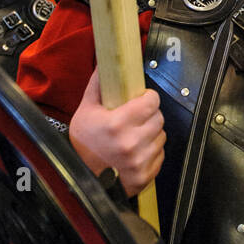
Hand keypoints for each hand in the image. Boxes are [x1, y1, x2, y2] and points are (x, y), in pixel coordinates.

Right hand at [69, 67, 165, 196]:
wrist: (81, 180)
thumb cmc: (83, 145)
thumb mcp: (85, 112)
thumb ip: (98, 86)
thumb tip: (104, 63)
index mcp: (116, 124)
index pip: (152, 102)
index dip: (148, 98)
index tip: (142, 99)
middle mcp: (131, 143)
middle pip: (159, 118)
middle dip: (150, 115)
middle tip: (137, 118)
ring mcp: (139, 161)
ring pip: (161, 136)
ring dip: (152, 133)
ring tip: (135, 135)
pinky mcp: (145, 176)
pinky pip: (160, 155)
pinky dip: (152, 151)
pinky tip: (137, 151)